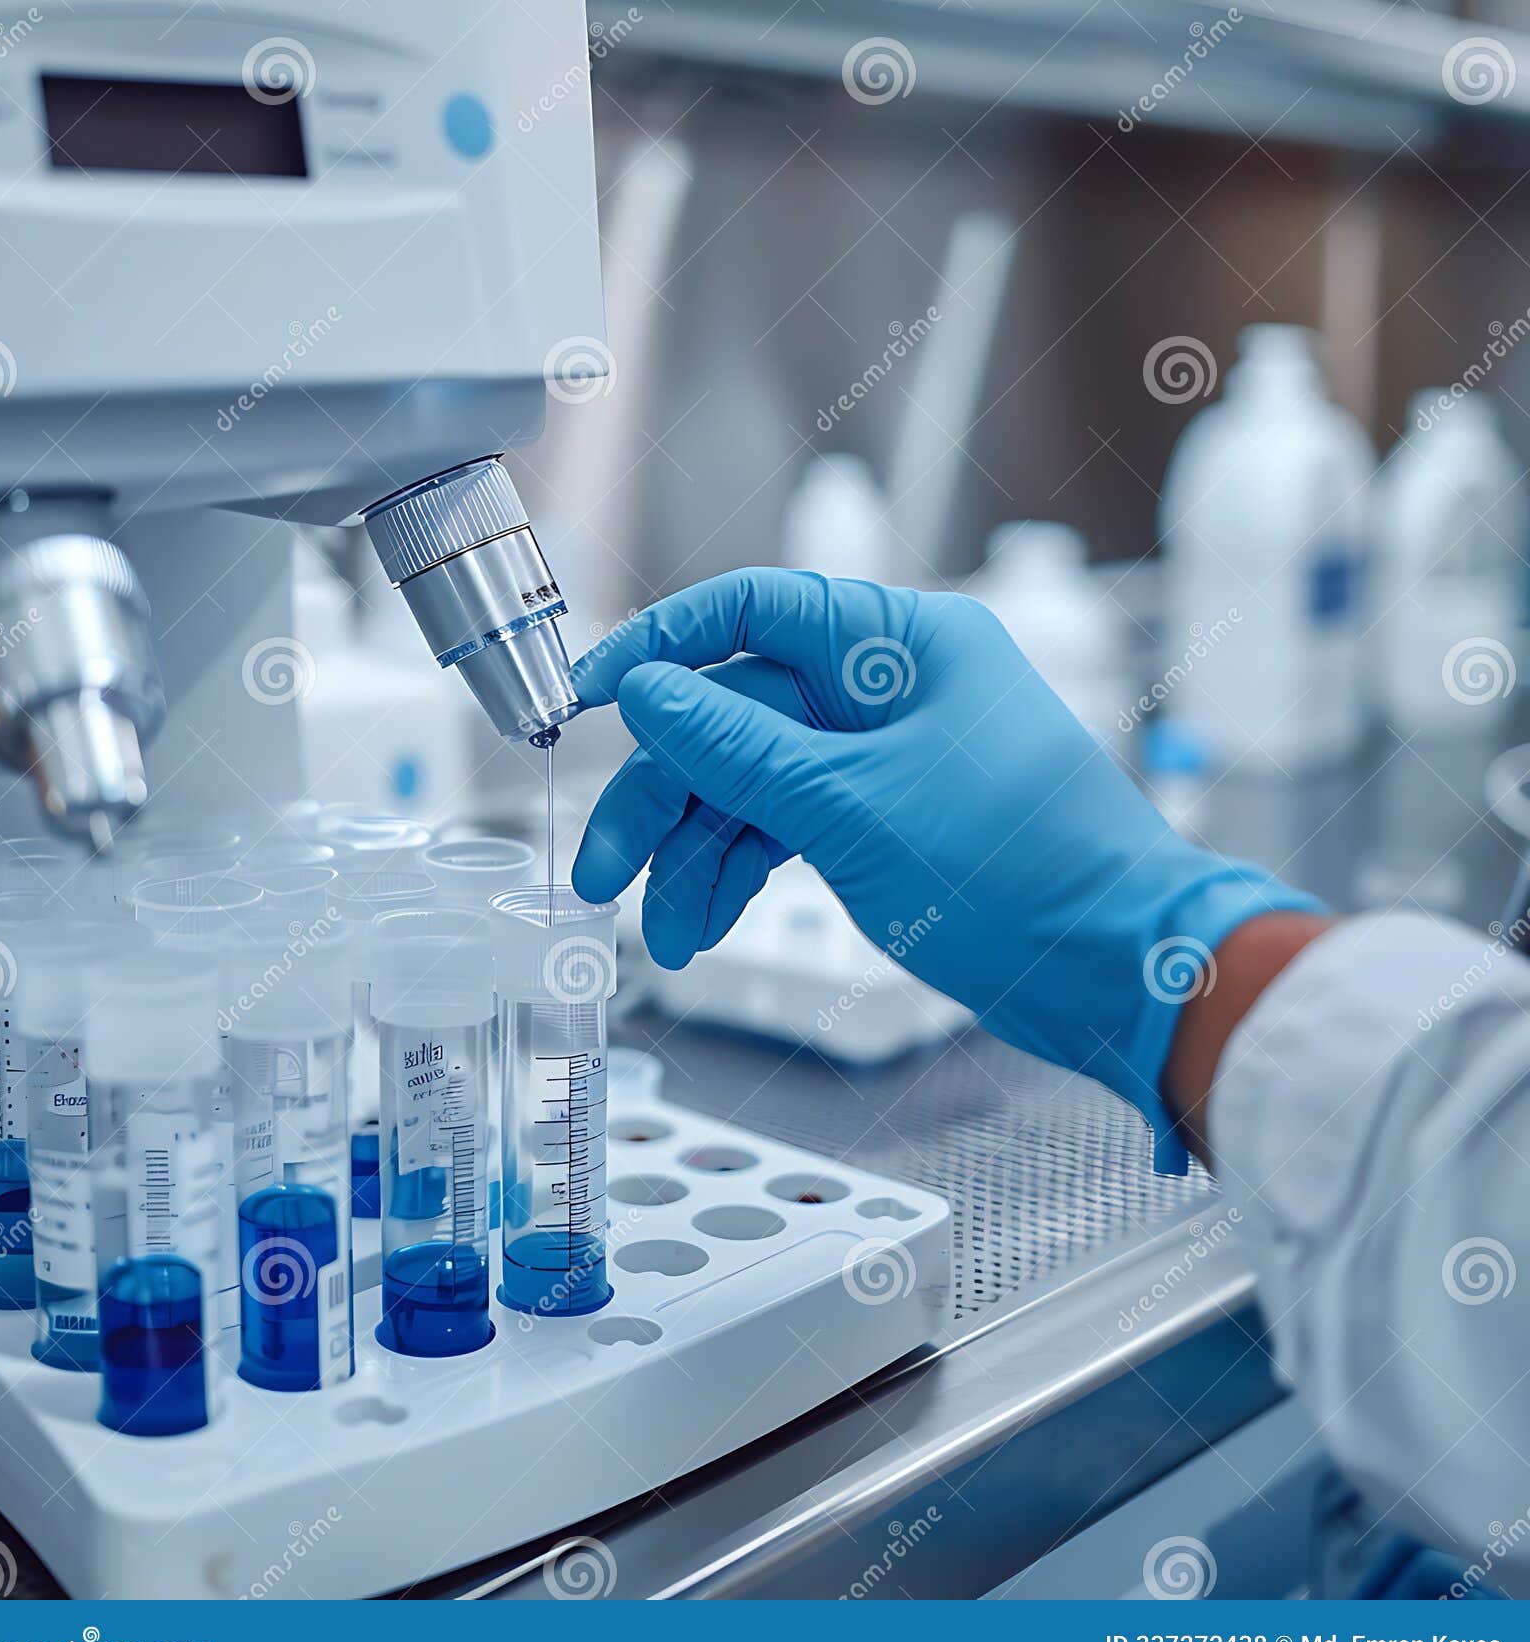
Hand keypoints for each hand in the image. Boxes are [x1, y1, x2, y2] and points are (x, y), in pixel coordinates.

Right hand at [569, 568, 1320, 1167]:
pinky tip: (702, 926)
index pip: (754, 611)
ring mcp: (888, 759)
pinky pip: (789, 829)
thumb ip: (737, 748)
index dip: (659, 649)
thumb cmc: (1017, 875)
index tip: (582, 697)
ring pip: (756, 785)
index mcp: (902, 644)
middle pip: (739, 718)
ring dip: (698, 856)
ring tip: (661, 933)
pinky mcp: (887, 822)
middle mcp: (892, 689)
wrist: (1116, 973)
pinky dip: (745, 875)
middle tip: (601, 871)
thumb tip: (646, 690)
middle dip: (666, 797)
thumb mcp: (852, 808)